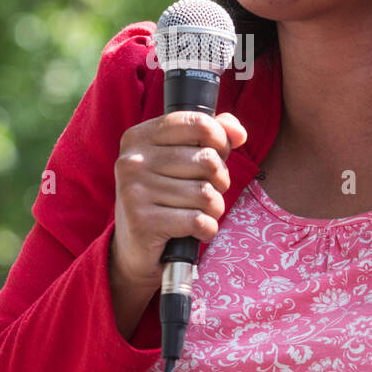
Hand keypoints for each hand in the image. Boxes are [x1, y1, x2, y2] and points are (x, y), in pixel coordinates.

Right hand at [111, 111, 247, 289]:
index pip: (199, 123)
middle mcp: (132, 161)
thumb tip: (239, 133)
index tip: (216, 155)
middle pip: (207, 160)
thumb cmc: (165, 196)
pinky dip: (207, 229)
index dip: (220, 141)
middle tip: (206, 191)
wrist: (134, 248)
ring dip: (214, 209)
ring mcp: (134, 191)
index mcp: (139, 137)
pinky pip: (199, 221)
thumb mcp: (182, 158)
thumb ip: (212, 135)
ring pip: (206, 194)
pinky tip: (195, 231)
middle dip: (219, 180)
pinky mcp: (142, 222)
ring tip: (199, 213)